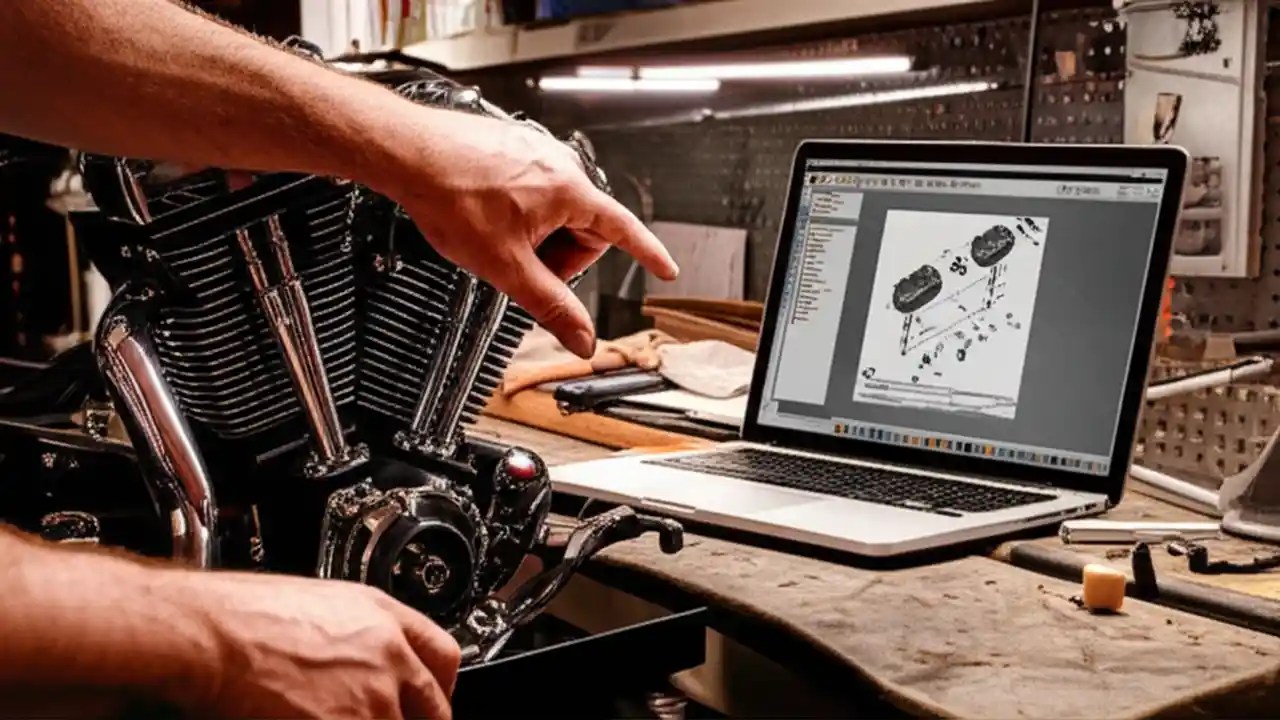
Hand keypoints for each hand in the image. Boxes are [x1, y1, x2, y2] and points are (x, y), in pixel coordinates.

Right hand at [185, 571, 459, 719]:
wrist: (208, 636)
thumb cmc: (240, 616)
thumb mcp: (319, 605)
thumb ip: (357, 637)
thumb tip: (362, 662)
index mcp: (384, 617)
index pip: (443, 659)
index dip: (438, 690)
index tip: (431, 703)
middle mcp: (388, 657)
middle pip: (433, 709)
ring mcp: (371, 699)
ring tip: (331, 716)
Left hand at [385, 110, 677, 357]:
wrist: (408, 153)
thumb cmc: (451, 194)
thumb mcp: (506, 266)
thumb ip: (550, 305)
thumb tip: (582, 338)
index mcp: (569, 192)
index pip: (624, 230)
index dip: (648, 254)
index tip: (665, 268)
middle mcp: (559, 167)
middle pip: (583, 230)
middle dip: (560, 257)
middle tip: (526, 268)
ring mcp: (535, 155)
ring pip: (556, 214)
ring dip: (537, 238)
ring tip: (499, 241)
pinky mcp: (512, 151)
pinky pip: (533, 194)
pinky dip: (519, 217)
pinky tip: (487, 220)